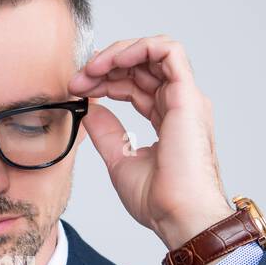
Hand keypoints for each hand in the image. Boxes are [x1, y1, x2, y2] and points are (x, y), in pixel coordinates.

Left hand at [70, 35, 235, 264]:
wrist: (178, 216)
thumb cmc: (160, 201)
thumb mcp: (120, 159)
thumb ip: (106, 131)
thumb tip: (90, 109)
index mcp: (167, 119)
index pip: (134, 85)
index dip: (103, 81)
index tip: (77, 90)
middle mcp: (179, 104)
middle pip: (141, 67)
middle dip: (104, 66)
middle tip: (77, 80)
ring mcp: (185, 98)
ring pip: (154, 52)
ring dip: (118, 53)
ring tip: (92, 68)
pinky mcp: (188, 95)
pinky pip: (168, 51)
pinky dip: (139, 48)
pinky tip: (114, 62)